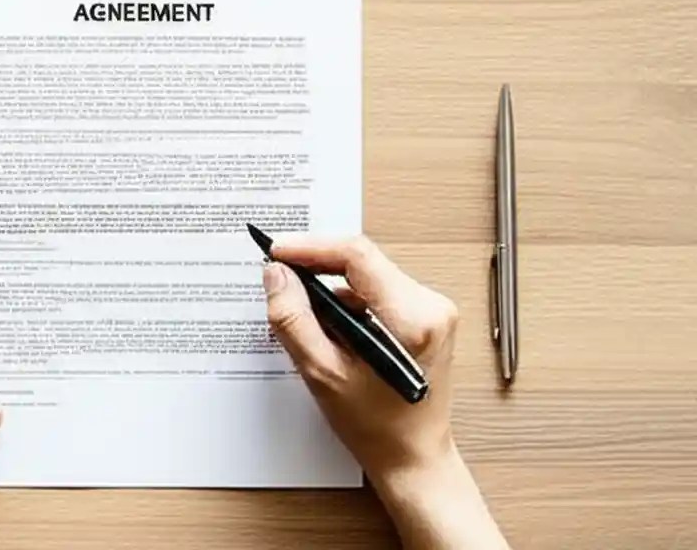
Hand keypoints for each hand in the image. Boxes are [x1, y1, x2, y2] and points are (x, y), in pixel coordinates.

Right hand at [262, 236, 508, 549]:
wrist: (413, 458)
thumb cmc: (378, 427)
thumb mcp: (323, 374)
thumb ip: (294, 320)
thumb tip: (276, 276)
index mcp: (413, 318)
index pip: (357, 256)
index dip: (311, 248)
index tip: (278, 253)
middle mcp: (431, 306)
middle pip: (362, 262)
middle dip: (317, 269)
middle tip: (280, 282)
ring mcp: (432, 310)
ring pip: (366, 277)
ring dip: (331, 291)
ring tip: (305, 320)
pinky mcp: (425, 317)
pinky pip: (376, 293)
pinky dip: (347, 304)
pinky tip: (330, 331)